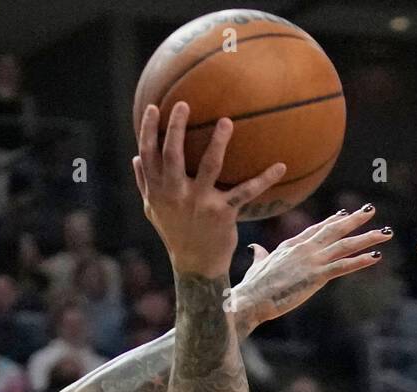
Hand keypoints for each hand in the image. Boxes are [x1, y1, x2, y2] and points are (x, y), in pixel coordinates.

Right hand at [133, 102, 286, 277]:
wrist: (195, 264)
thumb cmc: (175, 232)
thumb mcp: (153, 210)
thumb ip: (144, 183)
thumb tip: (135, 157)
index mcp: (158, 190)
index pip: (149, 155)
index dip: (149, 130)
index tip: (155, 106)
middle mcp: (176, 194)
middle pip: (173, 155)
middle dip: (175, 128)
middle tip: (184, 104)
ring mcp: (199, 203)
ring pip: (209, 167)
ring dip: (218, 143)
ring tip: (226, 121)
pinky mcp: (223, 213)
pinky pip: (245, 192)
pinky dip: (264, 179)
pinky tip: (281, 166)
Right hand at [229, 205, 391, 333]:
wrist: (250, 299)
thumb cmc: (251, 287)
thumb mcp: (256, 266)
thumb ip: (260, 255)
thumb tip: (255, 248)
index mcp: (289, 245)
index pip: (316, 229)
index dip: (332, 221)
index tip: (345, 214)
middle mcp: (303, 248)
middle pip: (334, 230)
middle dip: (355, 220)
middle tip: (371, 209)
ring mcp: (311, 261)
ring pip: (345, 245)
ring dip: (367, 238)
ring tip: (385, 232)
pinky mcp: (316, 276)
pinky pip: (343, 266)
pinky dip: (361, 260)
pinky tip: (376, 256)